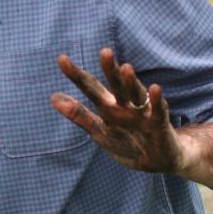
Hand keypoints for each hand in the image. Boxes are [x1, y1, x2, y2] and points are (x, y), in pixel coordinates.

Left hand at [51, 48, 184, 174]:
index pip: (90, 87)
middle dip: (110, 70)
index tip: (61, 59)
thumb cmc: (127, 143)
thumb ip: (78, 115)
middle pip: (115, 85)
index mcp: (108, 106)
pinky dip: (156, 101)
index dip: (76, 75)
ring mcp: (143, 113)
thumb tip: (53, 97)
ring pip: (136, 95)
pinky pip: (158, 111)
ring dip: (131, 82)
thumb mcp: (100, 132)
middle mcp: (125, 105)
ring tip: (125, 68)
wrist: (157, 161)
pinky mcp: (159, 125)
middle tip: (104, 52)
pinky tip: (154, 89)